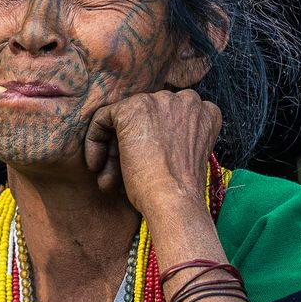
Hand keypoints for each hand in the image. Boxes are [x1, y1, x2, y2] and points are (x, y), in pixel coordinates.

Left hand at [83, 89, 221, 217]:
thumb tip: (147, 137)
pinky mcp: (132, 108)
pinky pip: (103, 118)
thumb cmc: (179, 192)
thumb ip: (174, 136)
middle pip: (147, 117)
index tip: (147, 166)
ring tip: (108, 177)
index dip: (154, 142)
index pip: (169, 117)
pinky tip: (97, 166)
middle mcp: (186, 100)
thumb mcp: (186, 156)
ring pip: (126, 118)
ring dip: (114, 148)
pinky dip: (95, 141)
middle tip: (122, 175)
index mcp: (205, 112)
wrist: (174, 201)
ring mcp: (159, 101)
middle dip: (132, 145)